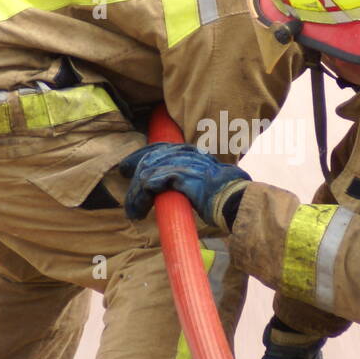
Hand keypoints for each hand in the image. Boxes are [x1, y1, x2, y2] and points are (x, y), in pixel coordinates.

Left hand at [120, 143, 249, 227]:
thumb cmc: (227, 197)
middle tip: (123, 183)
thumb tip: (181, 189)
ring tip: (133, 210)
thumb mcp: (208, 182)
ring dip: (136, 193)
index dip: (142, 155)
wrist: (236, 201)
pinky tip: (138, 209)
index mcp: (193, 152)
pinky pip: (149, 183)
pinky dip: (140, 197)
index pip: (161, 147)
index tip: (129, 166)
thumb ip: (193, 179)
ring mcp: (182, 163)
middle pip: (150, 156)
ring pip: (147, 172)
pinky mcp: (177, 176)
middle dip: (133, 169)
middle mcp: (186, 153)